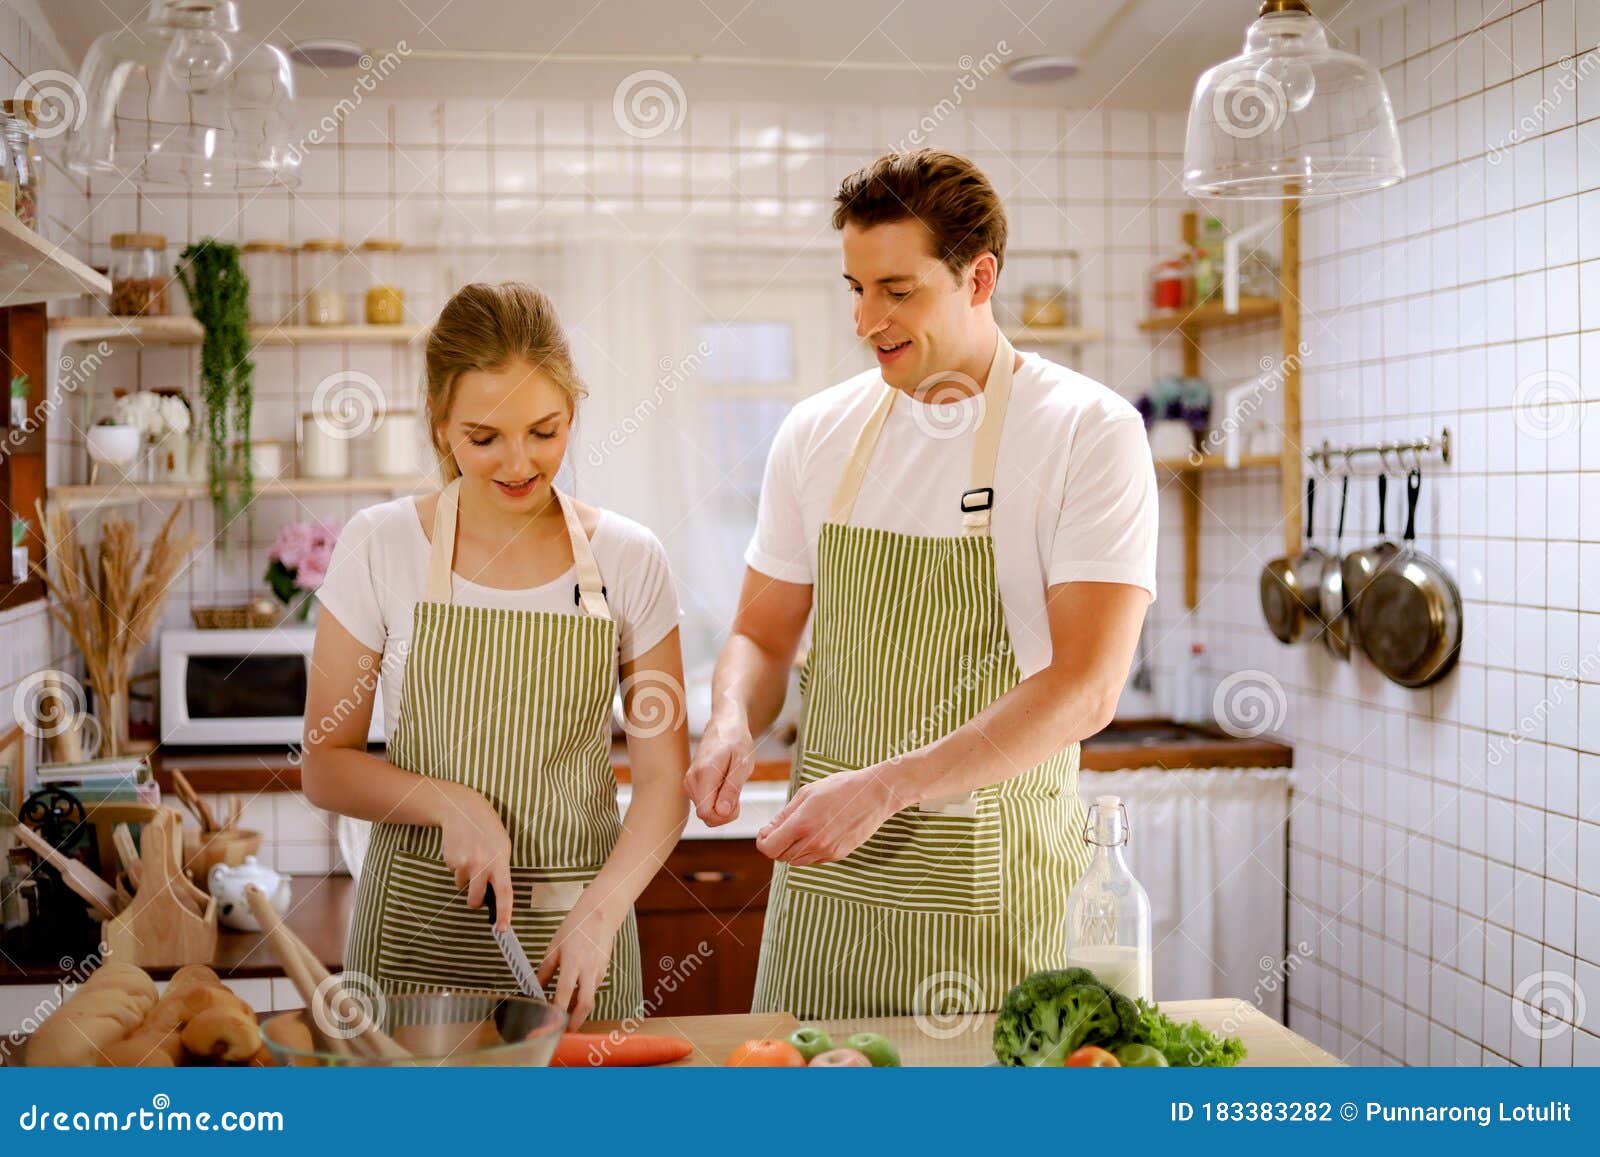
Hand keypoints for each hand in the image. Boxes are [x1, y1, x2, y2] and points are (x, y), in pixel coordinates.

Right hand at [439, 787, 513, 929]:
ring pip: (462, 885)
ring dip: (465, 876)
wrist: (464, 809)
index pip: (505, 892)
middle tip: (475, 895)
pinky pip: (453, 873)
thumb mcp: (502, 846)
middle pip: (475, 899)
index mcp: (501, 860)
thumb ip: (500, 869)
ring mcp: (464, 863)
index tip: (503, 928)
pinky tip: (461, 849)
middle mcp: (482, 863)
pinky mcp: (450, 860)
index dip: (504, 912)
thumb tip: (495, 896)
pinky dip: (456, 866)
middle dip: (474, 901)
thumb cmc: (488, 830)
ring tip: (470, 854)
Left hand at [536, 905, 619, 1028]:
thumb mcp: (554, 947)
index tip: (547, 1026)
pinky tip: (573, 1000)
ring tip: (564, 1021)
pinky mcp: (604, 972)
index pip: (564, 994)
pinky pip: (592, 990)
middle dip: (575, 1023)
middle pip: (585, 1004)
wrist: (600, 915)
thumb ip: (545, 971)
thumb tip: (534, 991)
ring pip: (590, 999)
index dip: (556, 1012)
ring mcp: (599, 972)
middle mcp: (588, 970)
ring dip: (578, 1013)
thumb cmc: (575, 928)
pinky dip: (582, 999)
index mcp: (573, 962)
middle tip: (562, 1033)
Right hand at [684, 712, 754, 825]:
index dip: (724, 816)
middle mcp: (691, 779)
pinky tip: (723, 783)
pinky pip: (703, 802)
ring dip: (721, 805)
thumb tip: (722, 812)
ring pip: (704, 810)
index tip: (737, 803)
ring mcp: (689, 781)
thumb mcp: (743, 763)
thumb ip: (732, 788)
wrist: (725, 724)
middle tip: (737, 792)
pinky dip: (716, 799)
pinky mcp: (690, 782)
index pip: (706, 813)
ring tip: (730, 783)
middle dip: (724, 812)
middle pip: (704, 815)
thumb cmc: (736, 740)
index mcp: (704, 774)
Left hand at [754, 765, 900, 864]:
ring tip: (803, 828)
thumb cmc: (840, 788)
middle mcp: (814, 842)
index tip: (766, 832)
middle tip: (784, 827)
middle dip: (777, 844)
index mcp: (803, 824)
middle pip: (781, 856)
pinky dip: (809, 850)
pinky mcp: (838, 855)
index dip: (763, 841)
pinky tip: (819, 832)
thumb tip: (767, 832)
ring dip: (792, 848)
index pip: (769, 848)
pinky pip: (813, 859)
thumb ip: (784, 815)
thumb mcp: (807, 794)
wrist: (875, 794)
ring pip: (796, 860)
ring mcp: (827, 852)